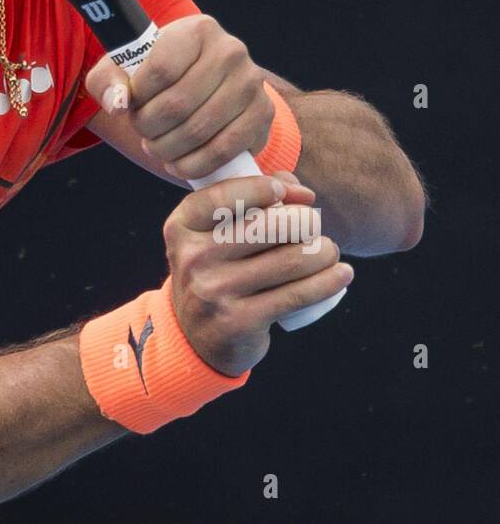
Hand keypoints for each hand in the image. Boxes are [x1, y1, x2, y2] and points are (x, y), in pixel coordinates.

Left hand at [87, 14, 273, 181]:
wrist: (208, 86)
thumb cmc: (159, 76)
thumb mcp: (125, 68)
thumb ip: (107, 81)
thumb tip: (118, 104)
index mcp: (196, 30)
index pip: (159, 70)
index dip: (138, 97)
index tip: (133, 104)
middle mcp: (230, 50)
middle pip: (177, 104)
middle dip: (150, 128)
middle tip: (143, 133)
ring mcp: (251, 82)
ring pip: (198, 130)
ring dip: (168, 149)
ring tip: (157, 147)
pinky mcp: (262, 113)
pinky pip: (223, 149)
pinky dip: (194, 164)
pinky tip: (178, 163)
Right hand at [164, 173, 353, 374]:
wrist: (195, 335)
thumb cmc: (216, 269)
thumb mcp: (214, 233)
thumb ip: (250, 198)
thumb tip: (300, 192)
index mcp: (181, 226)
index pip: (224, 196)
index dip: (262, 188)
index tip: (290, 193)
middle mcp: (193, 258)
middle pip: (266, 226)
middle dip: (304, 220)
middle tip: (315, 225)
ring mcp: (214, 292)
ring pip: (288, 260)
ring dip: (323, 251)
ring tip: (329, 251)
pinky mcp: (238, 322)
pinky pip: (295, 295)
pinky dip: (327, 282)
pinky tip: (342, 273)